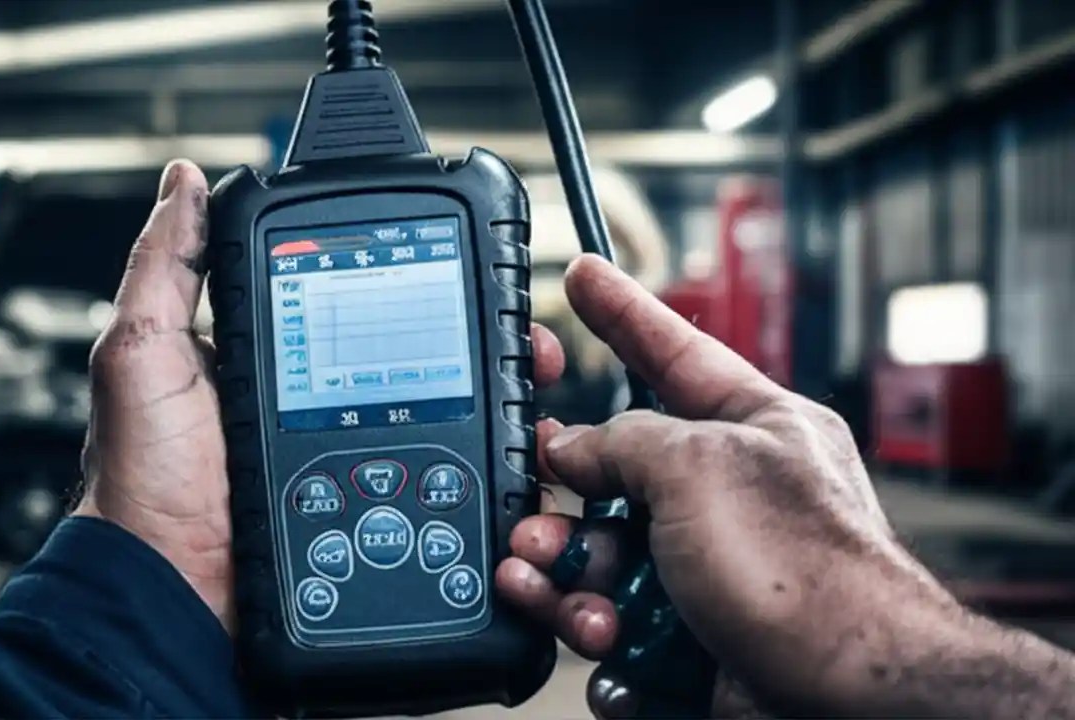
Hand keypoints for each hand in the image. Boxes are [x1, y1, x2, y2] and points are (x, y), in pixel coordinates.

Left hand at [73, 159, 568, 632]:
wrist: (170, 597)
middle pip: (427, 358)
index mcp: (278, 363)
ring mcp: (358, 462)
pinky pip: (449, 491)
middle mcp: (327, 407)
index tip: (457, 265)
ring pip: (453, 420)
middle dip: (483, 338)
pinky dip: (488, 472)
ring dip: (502, 401)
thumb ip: (166, 269)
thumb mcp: (142, 356)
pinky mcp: (381, 516)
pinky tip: (515, 454)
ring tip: (530, 385)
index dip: (416, 282)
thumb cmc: (144, 485)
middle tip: (518, 338)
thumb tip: (184, 184)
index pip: (363, 305)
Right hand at [497, 254, 966, 716]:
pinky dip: (596, 640)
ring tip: (558, 592)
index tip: (584, 275)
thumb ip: (625, 441)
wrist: (848, 700)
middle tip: (532, 518)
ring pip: (601, 560)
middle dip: (561, 503)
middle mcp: (728, 498)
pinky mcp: (689, 639)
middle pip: (614, 477)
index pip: (674, 351)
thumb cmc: (810, 576)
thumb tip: (570, 447)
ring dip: (566, 579)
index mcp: (752, 432)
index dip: (622, 311)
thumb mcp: (703, 469)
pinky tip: (606, 646)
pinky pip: (613, 627)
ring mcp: (707, 572)